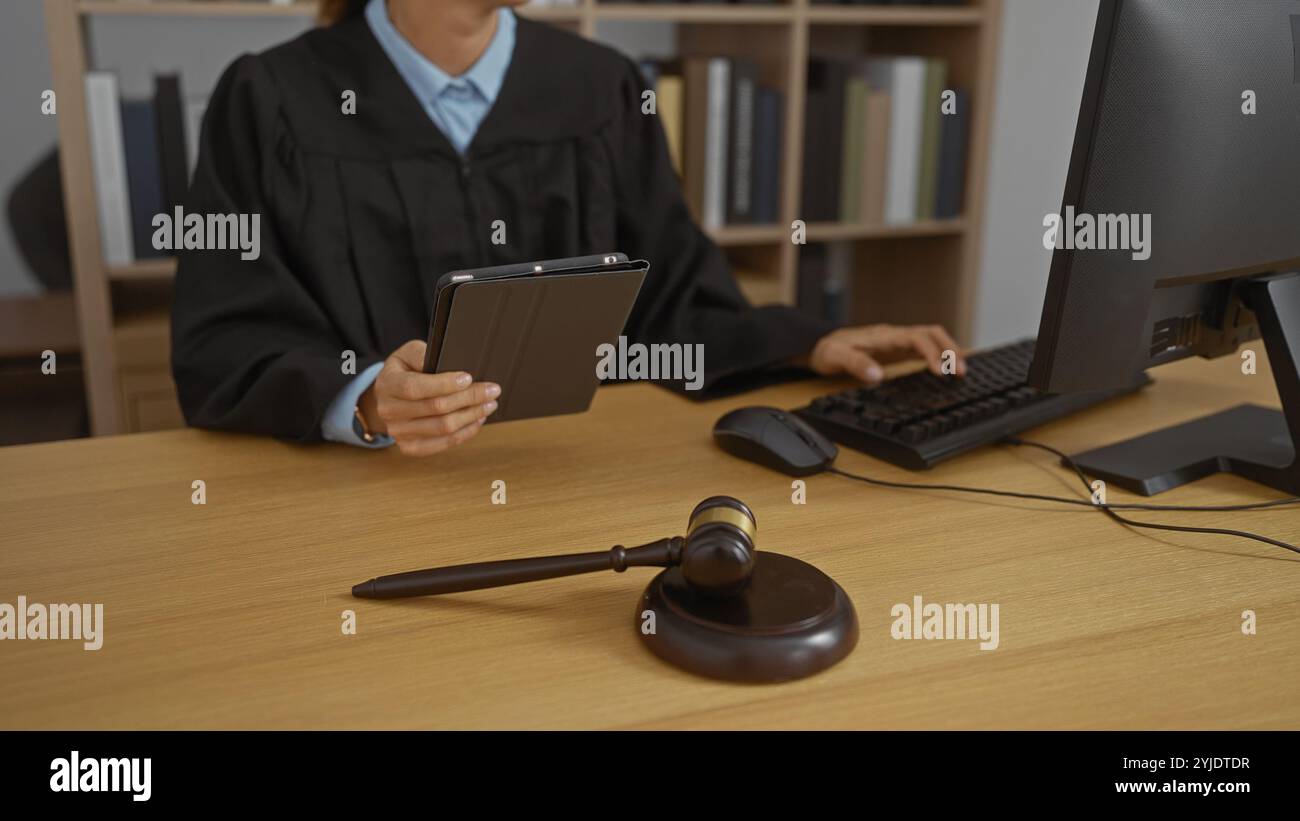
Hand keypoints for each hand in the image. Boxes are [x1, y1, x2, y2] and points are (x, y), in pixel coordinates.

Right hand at [359, 340, 500, 455]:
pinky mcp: (410, 447)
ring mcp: (398, 432)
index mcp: (387, 384)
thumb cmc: (404, 371)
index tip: (469, 378)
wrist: (390, 397)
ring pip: (442, 428)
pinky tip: (477, 420)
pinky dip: (465, 432)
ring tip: (488, 405)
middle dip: (468, 398)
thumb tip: (446, 363)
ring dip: (471, 416)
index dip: (444, 384)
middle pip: (435, 409)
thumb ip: (423, 354)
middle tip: (491, 390)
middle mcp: (389, 411)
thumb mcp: (408, 353)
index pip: (415, 388)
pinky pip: (442, 444)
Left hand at [808, 324, 965, 384]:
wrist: (822, 345)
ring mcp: (898, 341)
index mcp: (884, 336)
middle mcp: (895, 335)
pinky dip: (940, 355)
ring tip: (962, 371)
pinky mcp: (898, 349)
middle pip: (931, 334)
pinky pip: (925, 347)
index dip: (931, 353)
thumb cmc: (829, 350)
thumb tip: (878, 375)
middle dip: (950, 349)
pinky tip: (948, 368)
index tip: (940, 372)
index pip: (916, 338)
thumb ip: (856, 365)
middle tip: (962, 371)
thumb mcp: (836, 358)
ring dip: (949, 351)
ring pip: (932, 338)